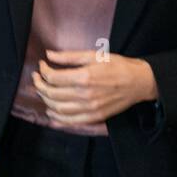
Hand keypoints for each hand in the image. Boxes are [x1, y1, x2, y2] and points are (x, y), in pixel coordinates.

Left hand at [31, 49, 157, 126]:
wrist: (138, 82)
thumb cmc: (118, 65)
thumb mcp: (94, 55)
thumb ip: (69, 56)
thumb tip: (49, 55)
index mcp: (84, 77)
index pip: (53, 78)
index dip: (43, 71)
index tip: (41, 66)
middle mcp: (85, 95)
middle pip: (52, 94)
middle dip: (40, 86)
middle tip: (37, 79)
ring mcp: (90, 108)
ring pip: (58, 109)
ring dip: (46, 101)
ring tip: (43, 93)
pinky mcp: (95, 116)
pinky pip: (71, 122)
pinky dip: (57, 119)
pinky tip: (51, 112)